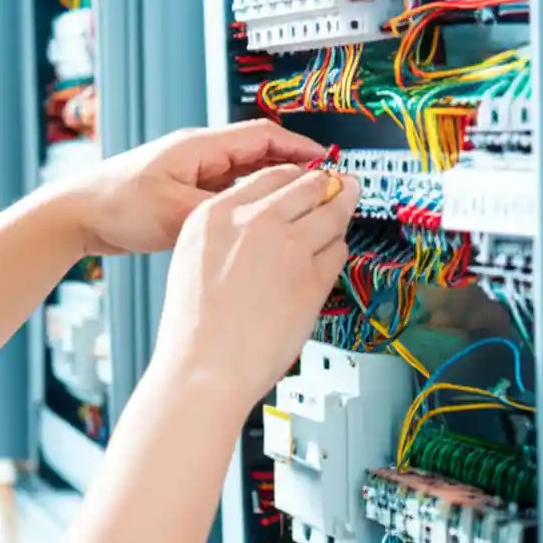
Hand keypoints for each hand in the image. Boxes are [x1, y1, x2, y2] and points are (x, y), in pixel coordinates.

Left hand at [60, 120, 325, 256]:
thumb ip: (219, 214)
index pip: (263, 137)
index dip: (299, 148)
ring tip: (297, 210)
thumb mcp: (174, 214)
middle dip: (292, 170)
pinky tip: (258, 227)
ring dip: (269, 190)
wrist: (77, 216)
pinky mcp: (181, 196)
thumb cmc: (114, 205)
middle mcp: (197, 156)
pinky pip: (226, 196)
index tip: (326, 164)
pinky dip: (246, 206)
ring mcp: (190, 175)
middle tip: (321, 189)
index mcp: (199, 147)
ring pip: (243, 178)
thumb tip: (258, 220)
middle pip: (259, 155)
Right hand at [152, 165, 359, 403]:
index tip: (308, 180)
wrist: (204, 367)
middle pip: (310, 185)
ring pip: (333, 213)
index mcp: (217, 213)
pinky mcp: (314, 277)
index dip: (298, 176)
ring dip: (342, 213)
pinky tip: (331, 257)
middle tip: (344, 186)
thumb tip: (262, 222)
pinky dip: (338, 251)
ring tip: (348, 211)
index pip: (272, 175)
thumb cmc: (194, 326)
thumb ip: (228, 232)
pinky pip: (339, 251)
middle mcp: (254, 221)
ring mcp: (289, 247)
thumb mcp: (195, 258)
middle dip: (331, 185)